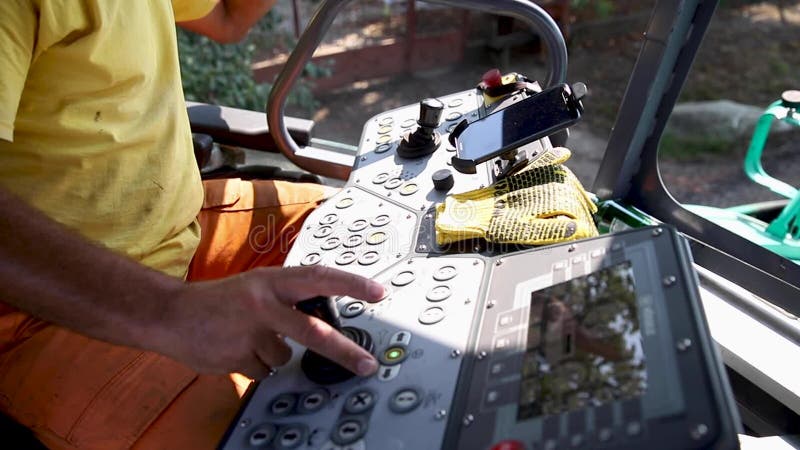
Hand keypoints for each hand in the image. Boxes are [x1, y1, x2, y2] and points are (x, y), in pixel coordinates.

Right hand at [151, 266, 385, 378]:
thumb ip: (287, 299)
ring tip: (247, 337)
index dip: (351, 284)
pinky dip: (254, 365)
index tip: (378, 292)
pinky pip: (262, 370)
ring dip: (273, 353)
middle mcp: (263, 303)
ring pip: (284, 356)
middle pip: (313, 332)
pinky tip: (235, 349)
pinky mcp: (236, 357)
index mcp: (271, 280)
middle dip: (344, 351)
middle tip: (367, 363)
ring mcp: (249, 332)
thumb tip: (321, 319)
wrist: (169, 314)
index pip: (319, 278)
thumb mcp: (257, 287)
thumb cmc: (219, 301)